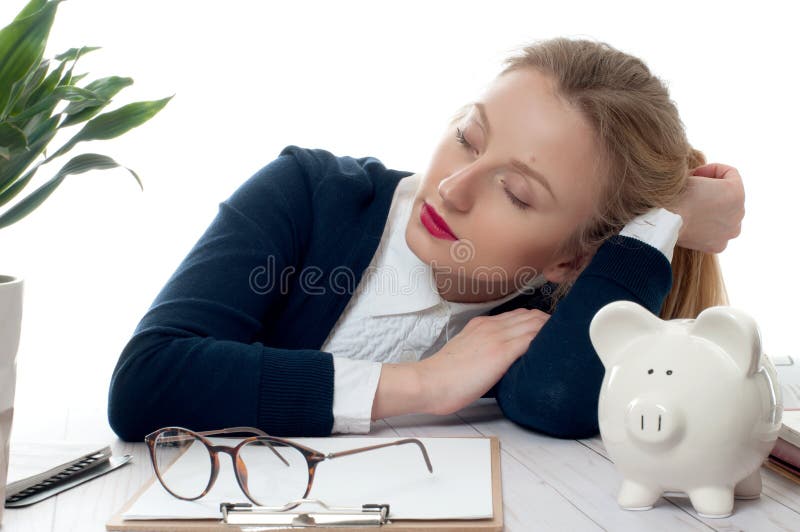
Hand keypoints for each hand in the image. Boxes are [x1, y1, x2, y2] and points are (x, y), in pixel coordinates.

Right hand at [416, 308, 549, 415]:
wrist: (429, 382)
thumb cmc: (443, 376)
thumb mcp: (464, 353)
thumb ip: (482, 350)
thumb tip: (498, 361)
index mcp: (481, 325)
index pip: (517, 314)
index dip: (536, 320)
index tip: (547, 330)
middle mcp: (491, 326)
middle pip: (530, 315)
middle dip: (548, 322)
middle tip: (562, 335)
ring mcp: (497, 337)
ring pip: (534, 322)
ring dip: (551, 329)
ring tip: (565, 339)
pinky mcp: (502, 352)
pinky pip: (532, 337)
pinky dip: (547, 339)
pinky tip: (557, 346)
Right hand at [673, 163, 744, 252]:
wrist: (662, 221)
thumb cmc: (674, 195)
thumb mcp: (691, 174)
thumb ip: (703, 176)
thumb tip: (700, 184)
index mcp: (736, 193)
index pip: (729, 173)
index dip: (708, 170)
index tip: (692, 174)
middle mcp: (739, 214)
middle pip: (729, 197)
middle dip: (712, 192)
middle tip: (691, 192)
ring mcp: (729, 232)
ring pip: (725, 217)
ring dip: (713, 210)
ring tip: (692, 208)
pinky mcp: (717, 246)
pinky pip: (717, 233)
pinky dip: (707, 228)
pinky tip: (692, 223)